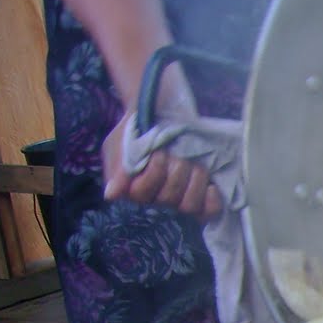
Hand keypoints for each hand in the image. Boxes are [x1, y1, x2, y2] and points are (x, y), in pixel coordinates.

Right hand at [101, 109, 221, 220]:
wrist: (162, 110)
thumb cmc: (138, 127)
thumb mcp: (122, 140)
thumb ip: (118, 166)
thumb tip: (111, 195)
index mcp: (132, 186)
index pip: (141, 194)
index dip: (154, 175)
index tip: (159, 153)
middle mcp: (155, 196)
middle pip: (167, 198)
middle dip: (176, 172)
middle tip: (177, 154)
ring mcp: (178, 198)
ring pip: (188, 206)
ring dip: (194, 181)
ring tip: (195, 165)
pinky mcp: (199, 196)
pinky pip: (207, 212)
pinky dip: (211, 201)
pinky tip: (211, 186)